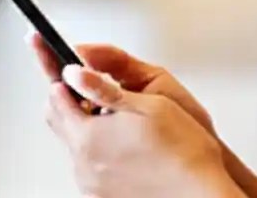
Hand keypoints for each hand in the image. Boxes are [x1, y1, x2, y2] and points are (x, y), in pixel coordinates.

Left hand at [45, 64, 240, 197]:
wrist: (199, 194)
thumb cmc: (183, 152)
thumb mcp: (148, 105)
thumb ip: (103, 88)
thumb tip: (74, 73)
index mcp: (90, 136)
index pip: (57, 99)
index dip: (65, 79)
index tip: (72, 71)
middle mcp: (84, 163)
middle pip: (59, 123)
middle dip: (71, 103)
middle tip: (92, 92)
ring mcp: (91, 184)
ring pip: (74, 146)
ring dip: (85, 129)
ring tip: (117, 122)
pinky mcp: (100, 197)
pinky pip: (88, 167)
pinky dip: (97, 153)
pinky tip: (123, 146)